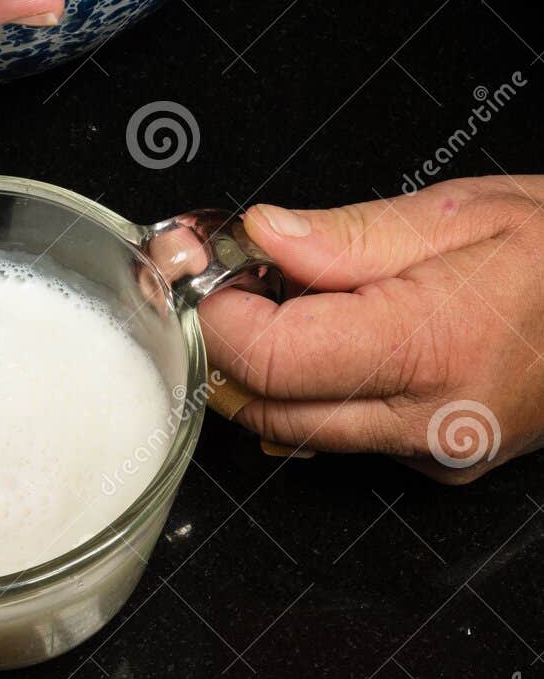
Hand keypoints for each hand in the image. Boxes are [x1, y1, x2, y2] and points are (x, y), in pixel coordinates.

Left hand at [198, 177, 543, 481]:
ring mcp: (435, 454)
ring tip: (293, 297)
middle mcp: (430, 420)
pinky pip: (344, 437)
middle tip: (237, 277)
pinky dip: (317, 391)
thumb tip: (262, 235)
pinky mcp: (441, 467)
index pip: (274, 358)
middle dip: (232, 345)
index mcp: (432, 347)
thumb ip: (348, 235)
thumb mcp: (463, 212)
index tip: (216, 269)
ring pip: (299, 430)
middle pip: (269, 408)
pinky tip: (340, 337)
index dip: (225, 314)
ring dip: (270, 370)